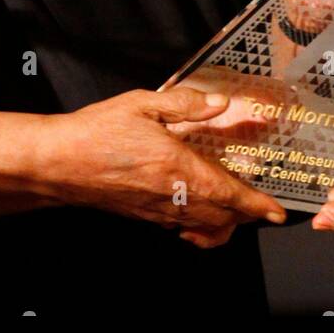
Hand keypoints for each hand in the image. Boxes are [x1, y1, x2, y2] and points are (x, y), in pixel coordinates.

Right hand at [35, 88, 287, 237]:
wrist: (56, 164)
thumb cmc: (97, 131)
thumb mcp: (143, 104)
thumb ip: (186, 104)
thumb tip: (220, 103)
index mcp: (177, 168)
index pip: (228, 194)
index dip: (256, 206)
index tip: (277, 212)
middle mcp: (172, 197)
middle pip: (223, 218)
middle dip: (246, 216)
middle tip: (261, 205)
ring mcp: (157, 212)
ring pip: (204, 228)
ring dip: (225, 222)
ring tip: (235, 208)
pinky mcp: (143, 217)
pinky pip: (181, 229)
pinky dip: (199, 227)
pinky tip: (197, 210)